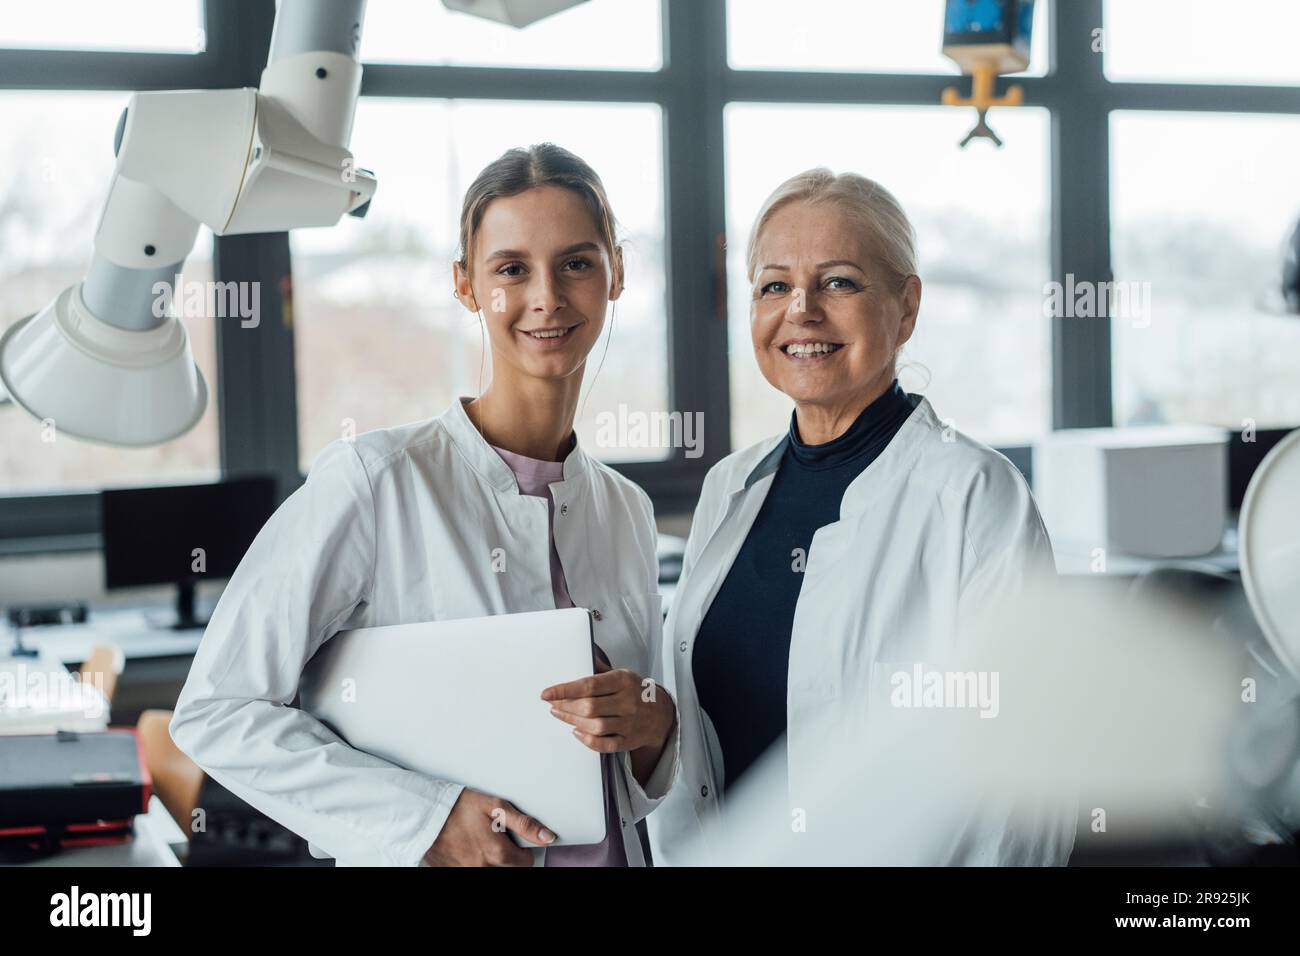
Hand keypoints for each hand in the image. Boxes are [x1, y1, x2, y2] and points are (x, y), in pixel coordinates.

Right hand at [422, 788, 554, 866]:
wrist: (425, 814)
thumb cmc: (459, 807)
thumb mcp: (496, 806)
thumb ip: (524, 824)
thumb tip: (547, 837)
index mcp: (497, 853)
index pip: (526, 863)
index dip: (523, 848)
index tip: (513, 837)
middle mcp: (483, 868)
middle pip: (509, 868)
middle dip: (506, 854)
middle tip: (495, 835)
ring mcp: (468, 872)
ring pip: (491, 870)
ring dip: (491, 858)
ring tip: (480, 839)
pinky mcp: (454, 872)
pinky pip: (473, 868)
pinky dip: (474, 860)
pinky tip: (468, 846)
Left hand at [541, 658, 674, 754]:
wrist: (661, 714)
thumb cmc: (635, 691)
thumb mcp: (622, 674)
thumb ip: (599, 669)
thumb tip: (579, 656)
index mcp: (623, 681)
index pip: (589, 685)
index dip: (565, 690)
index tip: (547, 693)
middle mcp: (627, 702)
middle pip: (589, 707)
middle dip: (565, 706)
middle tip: (552, 704)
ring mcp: (629, 723)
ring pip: (595, 726)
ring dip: (572, 721)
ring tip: (560, 714)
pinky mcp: (628, 740)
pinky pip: (604, 745)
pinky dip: (587, 740)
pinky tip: (577, 731)